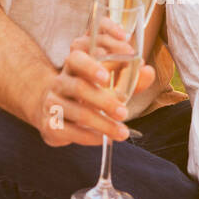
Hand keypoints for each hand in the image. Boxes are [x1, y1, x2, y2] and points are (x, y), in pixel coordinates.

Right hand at [34, 21, 153, 146]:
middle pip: (78, 87)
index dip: (90, 66)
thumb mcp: (109, 84)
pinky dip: (89, 137)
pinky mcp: (49, 125)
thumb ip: (130, 77)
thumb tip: (148, 71)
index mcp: (74, 67)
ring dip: (102, 124)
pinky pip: (69, 131)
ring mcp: (52, 104)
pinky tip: (103, 139)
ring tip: (122, 132)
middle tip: (124, 112)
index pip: (76, 59)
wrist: (55, 111)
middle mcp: (60, 83)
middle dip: (104, 101)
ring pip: (77, 112)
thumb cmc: (89, 95)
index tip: (107, 78)